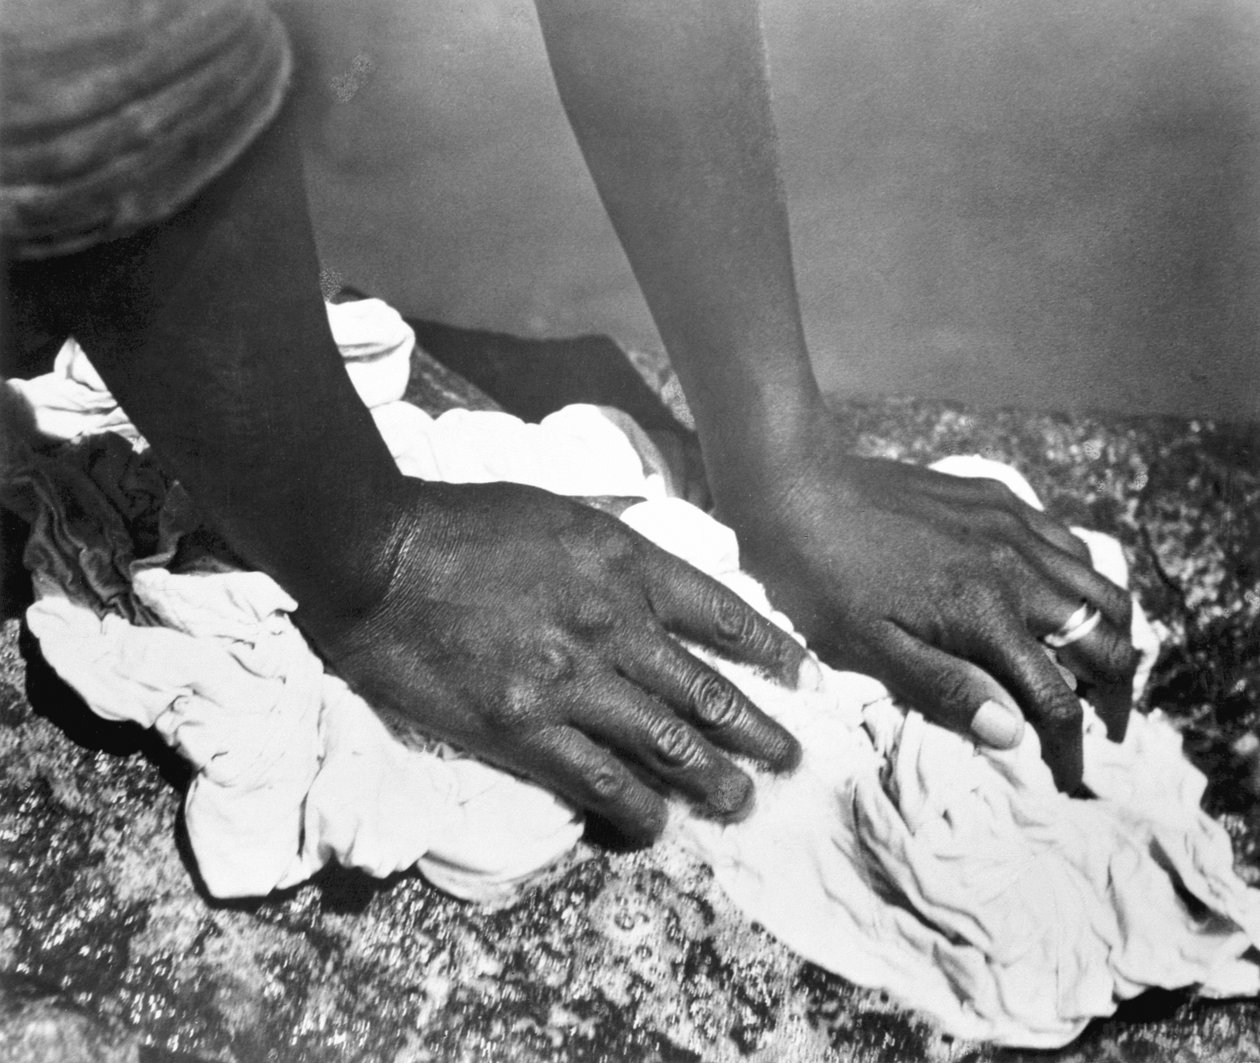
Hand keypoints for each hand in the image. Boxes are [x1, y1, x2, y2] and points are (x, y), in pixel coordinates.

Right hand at [303, 479, 808, 842]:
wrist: (378, 553)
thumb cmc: (462, 522)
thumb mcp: (555, 503)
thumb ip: (611, 522)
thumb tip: (646, 521)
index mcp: (625, 563)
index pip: (722, 613)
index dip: (771, 651)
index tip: (803, 679)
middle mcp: (615, 623)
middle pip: (708, 690)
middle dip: (758, 732)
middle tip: (791, 761)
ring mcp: (573, 679)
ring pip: (668, 743)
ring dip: (715, 779)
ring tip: (744, 803)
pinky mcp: (524, 727)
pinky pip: (600, 780)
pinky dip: (636, 808)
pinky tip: (656, 826)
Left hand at [716, 410, 1138, 790]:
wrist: (796, 486)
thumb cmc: (820, 577)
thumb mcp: (870, 647)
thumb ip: (947, 688)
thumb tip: (1014, 734)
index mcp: (986, 616)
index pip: (1057, 699)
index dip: (1069, 748)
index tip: (1067, 776)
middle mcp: (1016, 568)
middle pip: (1108, 640)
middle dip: (1115, 694)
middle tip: (1103, 727)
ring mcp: (1012, 527)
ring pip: (1103, 586)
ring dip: (1113, 635)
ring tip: (1099, 669)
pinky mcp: (998, 499)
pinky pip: (1068, 543)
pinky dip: (1085, 580)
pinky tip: (1062, 599)